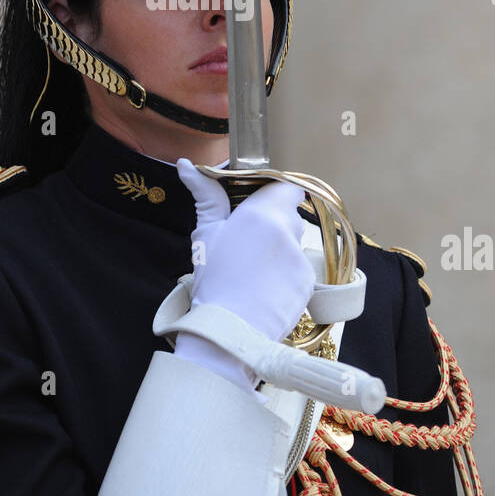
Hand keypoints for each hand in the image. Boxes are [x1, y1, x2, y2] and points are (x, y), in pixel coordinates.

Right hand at [173, 161, 314, 389]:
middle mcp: (288, 230)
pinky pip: (300, 271)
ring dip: (280, 252)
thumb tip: (185, 164)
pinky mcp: (309, 283)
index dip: (275, 196)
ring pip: (295, 245)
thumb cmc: (213, 279)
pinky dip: (286, 277)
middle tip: (248, 245)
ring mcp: (301, 258)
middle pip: (290, 216)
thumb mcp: (205, 234)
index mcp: (261, 213)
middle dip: (274, 225)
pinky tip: (265, 290)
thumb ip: (205, 195)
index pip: (288, 188)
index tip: (259, 208)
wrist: (228, 331)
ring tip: (254, 273)